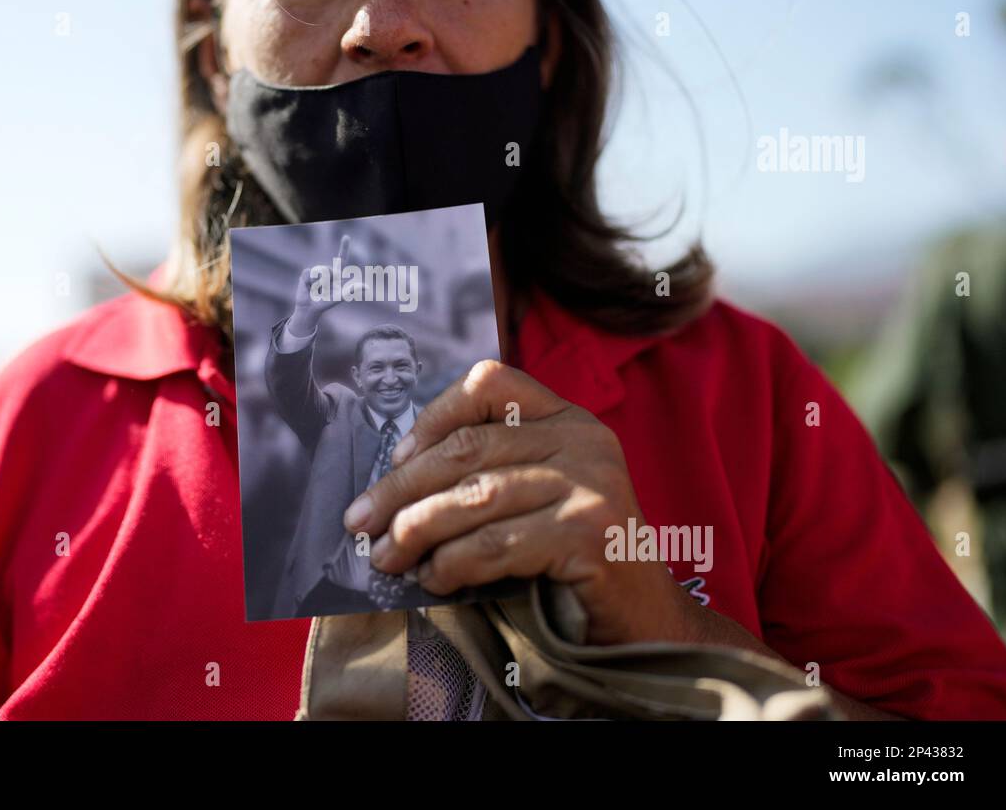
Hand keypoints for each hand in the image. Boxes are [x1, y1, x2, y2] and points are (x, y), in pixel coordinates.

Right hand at [287, 234, 366, 336]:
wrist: (310, 308)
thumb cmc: (325, 303)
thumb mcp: (339, 297)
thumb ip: (351, 291)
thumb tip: (366, 287)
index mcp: (336, 275)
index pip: (341, 259)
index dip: (344, 248)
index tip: (346, 237)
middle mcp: (327, 271)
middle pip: (328, 269)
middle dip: (326, 281)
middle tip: (323, 290)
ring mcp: (316, 272)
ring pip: (319, 271)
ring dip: (318, 283)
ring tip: (315, 289)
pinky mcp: (306, 274)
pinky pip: (309, 273)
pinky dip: (309, 282)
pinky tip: (308, 287)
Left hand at [343, 359, 690, 644]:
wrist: (645, 620)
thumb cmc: (572, 559)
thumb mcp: (537, 494)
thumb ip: (488, 471)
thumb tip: (395, 481)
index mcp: (567, 418)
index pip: (488, 383)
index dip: (432, 416)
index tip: (396, 458)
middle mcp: (583, 439)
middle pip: (468, 448)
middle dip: (402, 488)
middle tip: (361, 522)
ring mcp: (590, 484)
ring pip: (475, 498)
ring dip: (417, 530)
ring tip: (387, 558)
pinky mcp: (588, 534)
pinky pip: (497, 544)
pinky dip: (453, 564)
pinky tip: (434, 580)